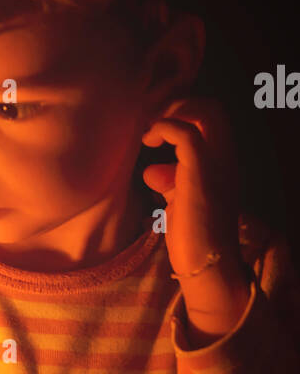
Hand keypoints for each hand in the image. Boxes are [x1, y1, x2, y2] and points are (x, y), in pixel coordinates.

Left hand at [140, 95, 242, 278]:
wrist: (206, 267)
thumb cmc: (192, 238)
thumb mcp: (180, 202)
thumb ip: (171, 182)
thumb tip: (152, 170)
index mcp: (223, 163)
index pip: (212, 119)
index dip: (183, 113)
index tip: (154, 130)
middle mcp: (226, 158)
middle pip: (212, 108)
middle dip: (178, 106)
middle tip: (151, 126)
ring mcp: (217, 163)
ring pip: (205, 112)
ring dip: (171, 114)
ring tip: (148, 133)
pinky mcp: (201, 173)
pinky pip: (186, 132)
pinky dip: (163, 128)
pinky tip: (147, 142)